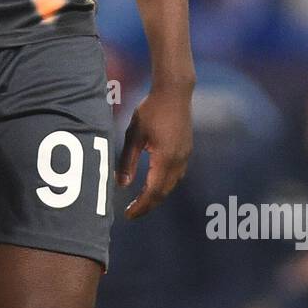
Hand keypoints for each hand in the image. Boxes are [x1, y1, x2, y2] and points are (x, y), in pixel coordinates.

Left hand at [116, 82, 192, 218]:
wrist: (174, 92)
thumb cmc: (151, 110)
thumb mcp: (134, 136)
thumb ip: (127, 161)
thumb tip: (121, 185)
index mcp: (165, 159)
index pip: (153, 192)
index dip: (141, 206)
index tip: (128, 215)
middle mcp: (178, 161)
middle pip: (164, 192)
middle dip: (148, 205)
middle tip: (132, 212)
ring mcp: (185, 155)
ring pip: (172, 185)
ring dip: (157, 195)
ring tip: (141, 201)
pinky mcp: (186, 149)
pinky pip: (176, 174)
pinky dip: (164, 184)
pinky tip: (154, 182)